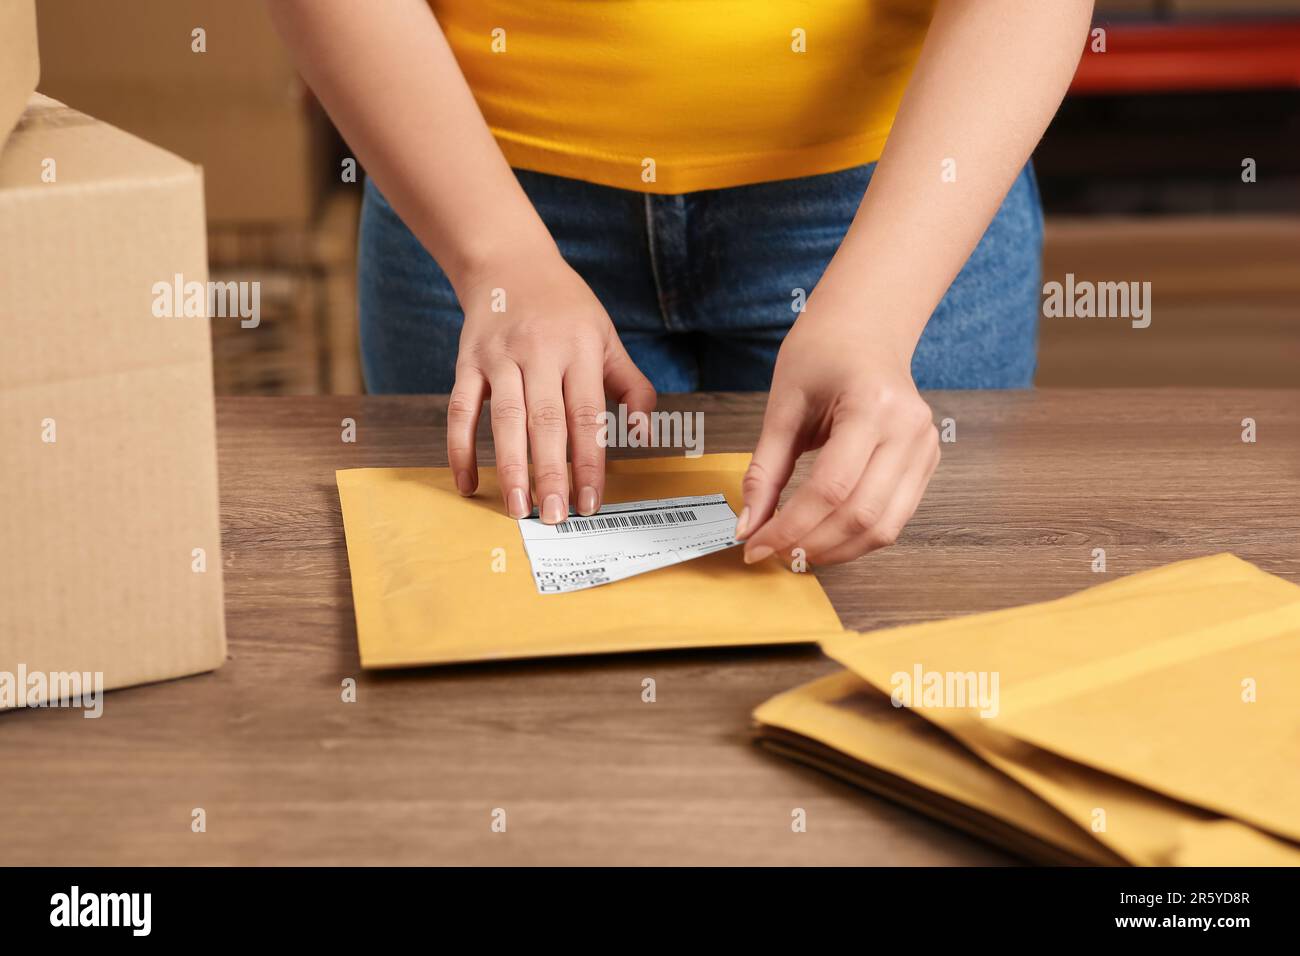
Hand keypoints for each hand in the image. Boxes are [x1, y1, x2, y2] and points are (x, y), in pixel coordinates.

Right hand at [447, 250, 655, 522]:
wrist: (510, 263)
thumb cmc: (568, 310)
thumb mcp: (608, 337)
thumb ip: (632, 385)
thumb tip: (645, 434)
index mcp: (581, 349)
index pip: (587, 415)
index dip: (590, 462)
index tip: (592, 502)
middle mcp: (539, 352)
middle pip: (546, 422)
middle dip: (551, 474)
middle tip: (556, 518)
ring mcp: (499, 356)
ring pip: (505, 419)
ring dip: (510, 467)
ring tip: (518, 509)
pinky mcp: (467, 361)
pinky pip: (460, 410)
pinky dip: (460, 449)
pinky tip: (468, 484)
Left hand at [736, 314, 939, 565]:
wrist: (865, 328)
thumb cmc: (822, 354)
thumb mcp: (783, 406)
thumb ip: (765, 470)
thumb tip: (747, 526)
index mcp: (873, 405)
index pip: (831, 488)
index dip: (790, 526)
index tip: (755, 545)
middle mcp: (910, 429)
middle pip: (861, 514)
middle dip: (811, 544)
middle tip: (772, 552)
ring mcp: (926, 448)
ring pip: (884, 528)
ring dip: (836, 550)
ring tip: (795, 551)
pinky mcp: (927, 462)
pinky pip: (894, 518)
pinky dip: (857, 537)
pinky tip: (824, 537)